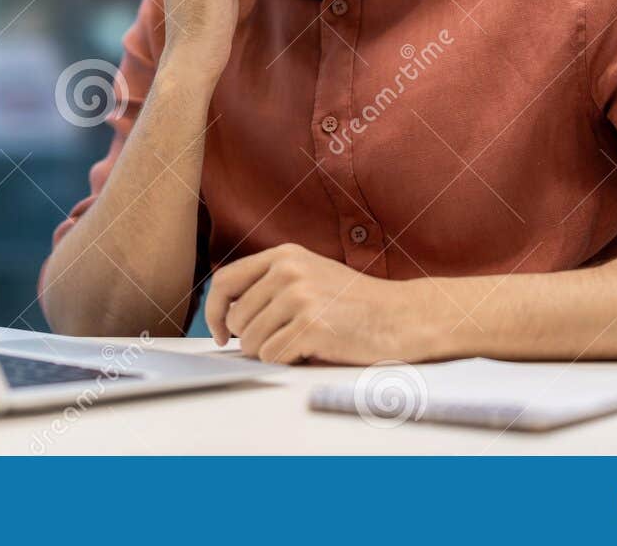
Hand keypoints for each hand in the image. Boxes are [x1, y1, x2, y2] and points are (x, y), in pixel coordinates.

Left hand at [206, 243, 440, 364]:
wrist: (401, 316)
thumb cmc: (356, 304)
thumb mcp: (311, 276)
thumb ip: (272, 284)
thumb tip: (227, 317)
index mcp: (284, 255)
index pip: (225, 281)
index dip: (214, 311)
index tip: (220, 333)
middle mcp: (288, 270)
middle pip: (237, 318)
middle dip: (250, 340)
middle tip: (279, 343)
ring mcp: (299, 296)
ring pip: (252, 341)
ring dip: (270, 353)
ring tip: (301, 345)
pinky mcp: (310, 325)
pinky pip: (272, 356)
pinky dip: (286, 362)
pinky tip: (311, 351)